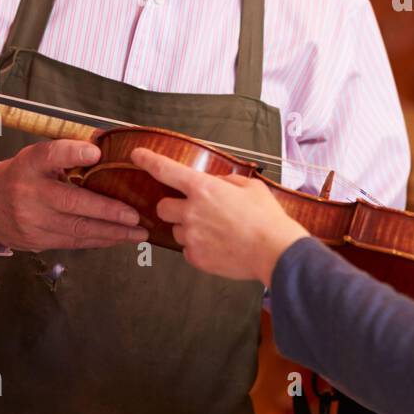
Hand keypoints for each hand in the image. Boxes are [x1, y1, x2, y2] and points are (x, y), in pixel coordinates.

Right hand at [0, 139, 148, 251]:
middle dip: (106, 210)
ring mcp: (30, 220)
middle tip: (135, 215)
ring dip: (112, 232)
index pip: (50, 155)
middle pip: (70, 202)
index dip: (72, 152)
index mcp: (30, 163)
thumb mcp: (38, 157)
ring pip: (76, 228)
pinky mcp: (35, 240)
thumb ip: (69, 153)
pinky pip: (73, 242)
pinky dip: (100, 240)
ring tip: (139, 232)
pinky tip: (120, 238)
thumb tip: (109, 145)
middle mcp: (28, 192)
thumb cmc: (26, 175)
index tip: (96, 152)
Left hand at [128, 147, 308, 284]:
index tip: (137, 155)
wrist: (275, 251)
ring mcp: (191, 236)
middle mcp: (191, 212)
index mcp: (204, 189)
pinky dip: (199, 247)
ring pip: (176, 230)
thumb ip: (226, 182)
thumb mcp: (251, 187)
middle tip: (194, 210)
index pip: (166, 170)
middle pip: (162, 207)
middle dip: (174, 207)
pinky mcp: (196, 257)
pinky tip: (220, 245)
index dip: (148, 160)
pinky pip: (188, 250)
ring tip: (216, 232)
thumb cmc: (267, 218)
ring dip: (189, 228)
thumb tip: (216, 184)